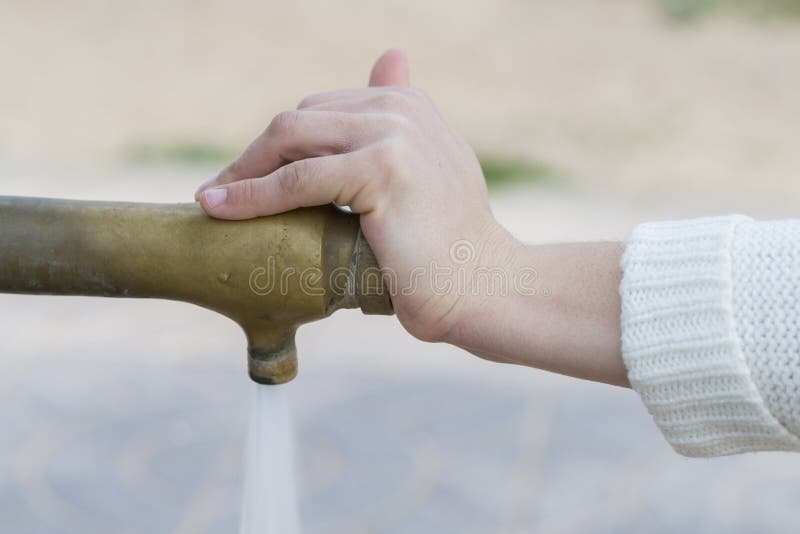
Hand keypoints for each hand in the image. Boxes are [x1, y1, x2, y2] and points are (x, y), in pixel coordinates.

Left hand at [195, 49, 517, 344]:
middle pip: (299, 120)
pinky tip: (221, 208)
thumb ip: (399, 122)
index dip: (277, 146)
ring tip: (214, 199)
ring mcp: (394, 134)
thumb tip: (389, 55)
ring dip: (243, 172)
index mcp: (408, 103)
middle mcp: (401, 108)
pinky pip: (298, 180)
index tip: (246, 177)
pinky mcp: (383, 170)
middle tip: (221, 191)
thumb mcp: (429, 168)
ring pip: (291, 139)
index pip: (319, 111)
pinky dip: (253, 195)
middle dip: (254, 157)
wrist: (484, 287)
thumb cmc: (447, 247)